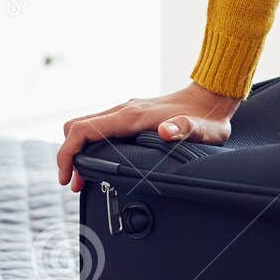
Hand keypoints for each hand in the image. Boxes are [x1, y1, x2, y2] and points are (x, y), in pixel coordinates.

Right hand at [57, 81, 240, 191]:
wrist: (213, 97)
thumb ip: (183, 128)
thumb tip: (167, 130)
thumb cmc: (206, 117)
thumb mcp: (201, 129)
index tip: (67, 177)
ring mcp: (127, 112)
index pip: (83, 130)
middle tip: (74, 182)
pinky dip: (91, 146)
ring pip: (88, 128)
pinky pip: (101, 129)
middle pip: (78, 128)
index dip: (68, 153)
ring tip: (83, 178)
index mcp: (132, 116)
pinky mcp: (132, 116)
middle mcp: (124, 111)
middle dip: (69, 155)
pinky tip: (99, 162)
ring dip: (79, 151)